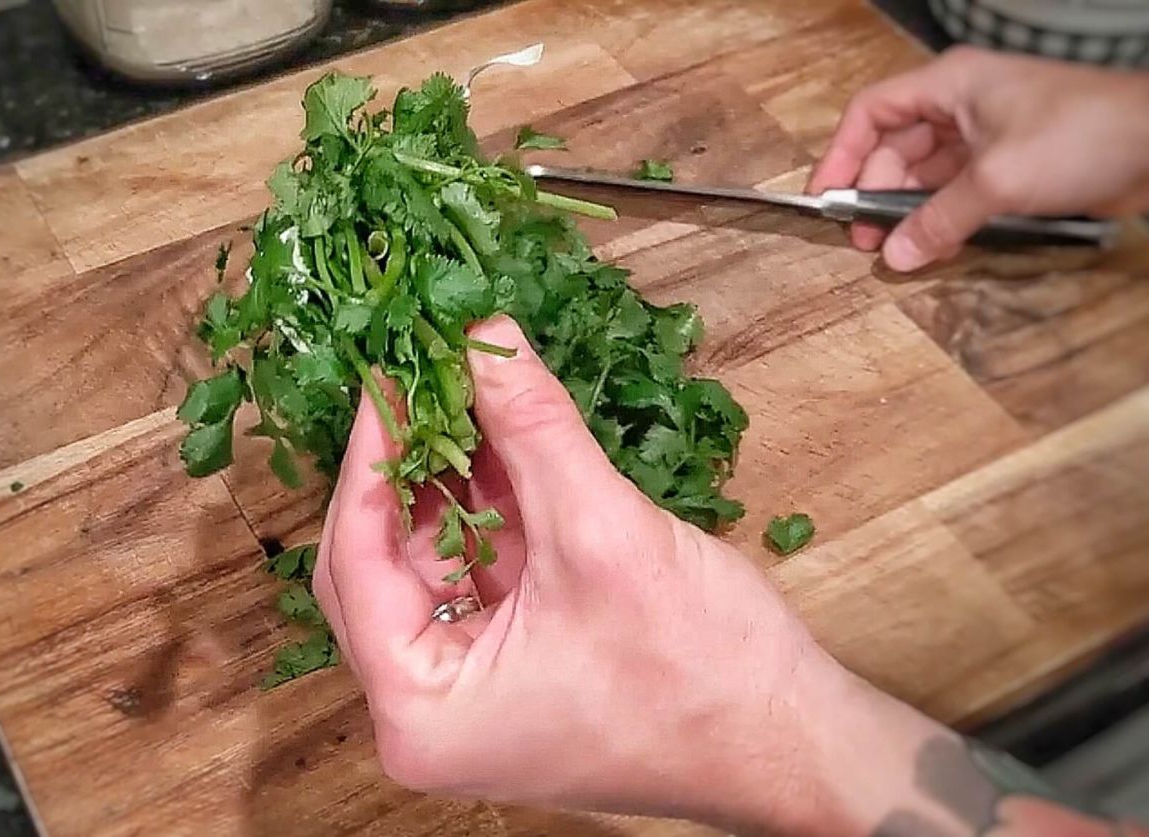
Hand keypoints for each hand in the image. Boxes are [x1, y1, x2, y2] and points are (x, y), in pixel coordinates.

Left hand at [312, 316, 855, 829]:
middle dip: (406, 467)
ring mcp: (472, 694)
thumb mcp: (602, 532)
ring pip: (432, 563)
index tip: (387, 377)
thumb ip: (532, 428)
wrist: (795, 743)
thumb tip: (484, 337)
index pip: (353, 561)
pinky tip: (502, 438)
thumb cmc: (704, 676)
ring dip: (449, 480)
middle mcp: (427, 713)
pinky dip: (491, 511)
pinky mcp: (516, 669)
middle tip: (418, 378)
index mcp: (420, 711)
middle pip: (380, 563)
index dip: (370, 458)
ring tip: (461, 391)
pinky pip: (481, 577)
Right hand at [809, 46, 1148, 271]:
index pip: (872, 112)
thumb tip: (897, 254)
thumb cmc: (1086, 133)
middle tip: (867, 242)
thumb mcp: (997, 180)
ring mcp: (987, 135)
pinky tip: (936, 246)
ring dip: (910, 212)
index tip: (827, 199)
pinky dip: (943, 217)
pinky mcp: (1010, 164)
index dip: (842, 155)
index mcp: (951, 85)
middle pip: (895, 149)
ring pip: (926, 175)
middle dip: (877, 195)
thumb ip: (939, 220)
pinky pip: (958, 192)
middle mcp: (963, 105)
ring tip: (900, 251)